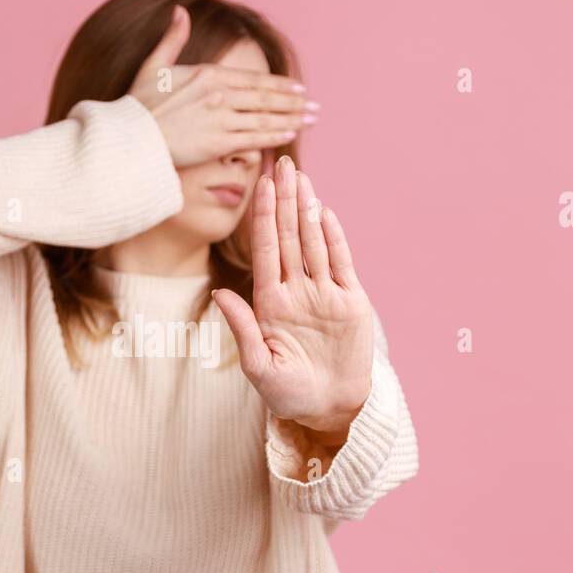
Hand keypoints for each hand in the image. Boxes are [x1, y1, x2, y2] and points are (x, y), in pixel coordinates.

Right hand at [128, 5, 315, 166]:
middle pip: (266, 98)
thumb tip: (180, 11)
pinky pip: (255, 138)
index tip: (298, 89)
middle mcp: (220, 94)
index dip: (280, 85)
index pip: (254, 80)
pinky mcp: (219, 142)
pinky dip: (275, 135)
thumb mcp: (154, 66)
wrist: (130, 137)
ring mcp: (221, 118)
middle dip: (295, 102)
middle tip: (316, 106)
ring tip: (311, 120)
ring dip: (292, 119)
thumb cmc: (137, 105)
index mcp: (209, 74)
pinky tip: (291, 134)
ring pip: (265, 118)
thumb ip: (172, 39)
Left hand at [212, 155, 374, 439]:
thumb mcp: (259, 367)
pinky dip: (334, 237)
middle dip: (284, 200)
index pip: (265, 250)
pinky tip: (324, 212)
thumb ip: (243, 329)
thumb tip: (221, 293)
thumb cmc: (289, 394)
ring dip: (307, 210)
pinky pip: (342, 262)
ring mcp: (324, 293)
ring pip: (314, 242)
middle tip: (281, 163)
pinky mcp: (351, 302)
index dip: (262, 217)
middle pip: (288, 237)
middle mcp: (296, 291)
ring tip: (301, 177)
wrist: (330, 409)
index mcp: (270, 303)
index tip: (259, 186)